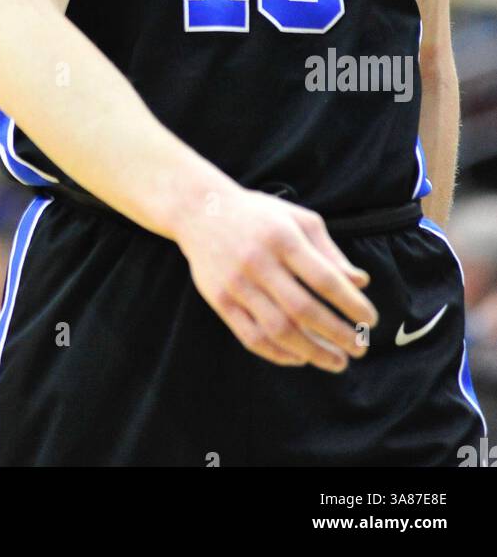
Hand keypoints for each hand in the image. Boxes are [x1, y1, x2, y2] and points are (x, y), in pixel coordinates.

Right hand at [176, 182, 378, 370]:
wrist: (200, 209)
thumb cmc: (258, 214)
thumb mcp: (297, 219)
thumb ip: (329, 251)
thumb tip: (361, 283)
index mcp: (283, 237)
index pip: (324, 279)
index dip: (351, 304)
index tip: (371, 320)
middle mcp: (258, 261)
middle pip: (303, 310)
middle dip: (337, 334)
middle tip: (360, 348)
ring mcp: (236, 283)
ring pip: (278, 330)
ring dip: (313, 352)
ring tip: (337, 362)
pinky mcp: (219, 299)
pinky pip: (251, 337)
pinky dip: (279, 354)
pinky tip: (300, 358)